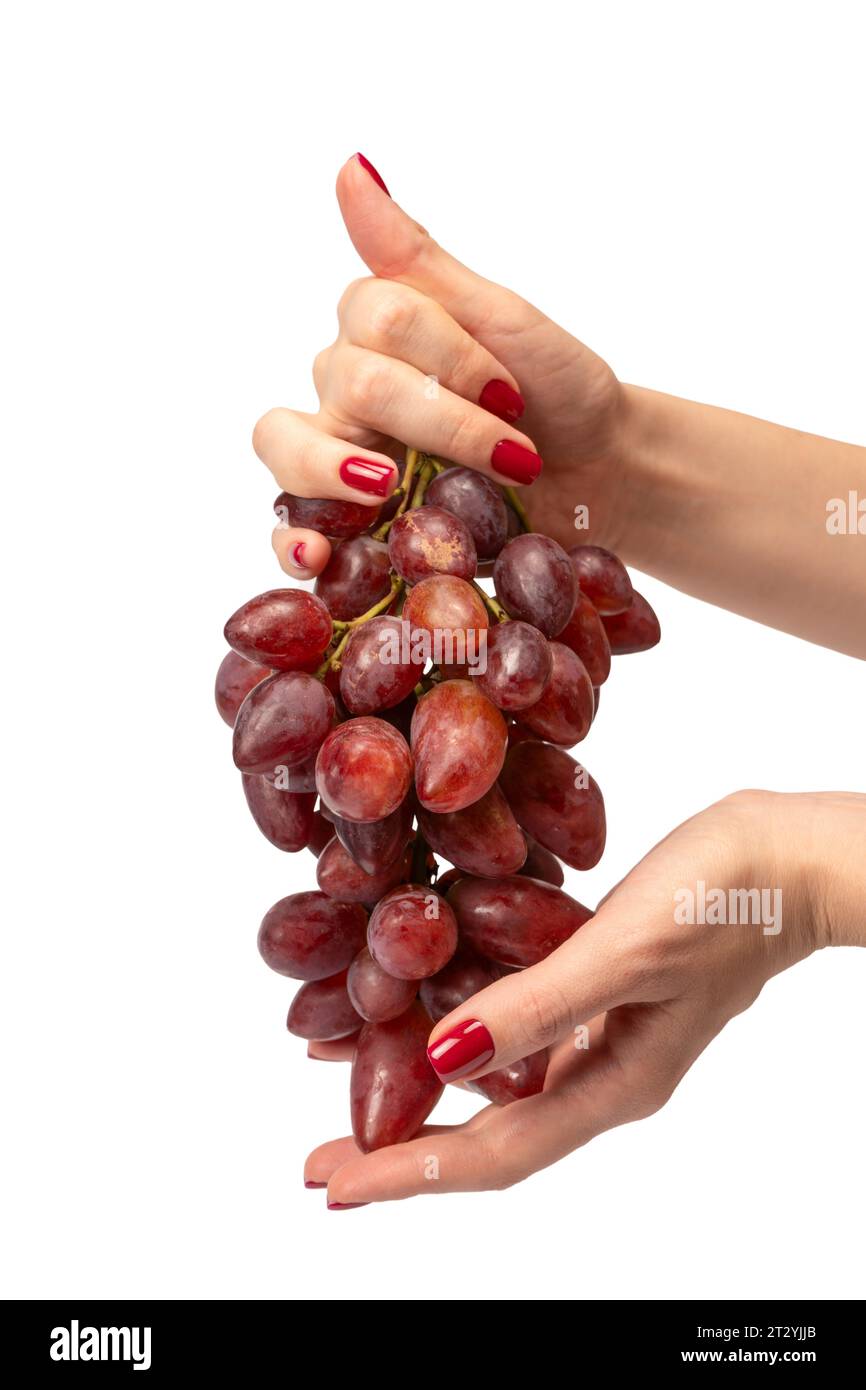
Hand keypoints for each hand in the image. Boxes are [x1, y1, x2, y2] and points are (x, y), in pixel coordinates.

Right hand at [252, 152, 626, 579]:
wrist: (601, 477)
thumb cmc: (559, 390)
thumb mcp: (505, 316)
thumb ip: (417, 256)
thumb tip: (351, 167)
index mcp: (376, 332)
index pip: (377, 319)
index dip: (448, 355)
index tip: (514, 391)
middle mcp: (344, 391)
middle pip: (346, 384)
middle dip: (436, 418)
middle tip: (508, 452)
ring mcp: (341, 459)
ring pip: (293, 450)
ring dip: (341, 470)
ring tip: (389, 488)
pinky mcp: (352, 526)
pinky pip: (294, 528)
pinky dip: (294, 541)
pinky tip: (312, 555)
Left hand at [305, 790, 864, 1203]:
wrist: (790, 853)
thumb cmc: (725, 900)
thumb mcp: (624, 953)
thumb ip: (538, 1009)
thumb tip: (446, 1062)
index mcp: (613, 1084)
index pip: (496, 1153)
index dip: (411, 1174)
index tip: (336, 1186)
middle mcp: (604, 1072)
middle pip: (489, 1131)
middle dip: (404, 1149)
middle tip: (321, 1160)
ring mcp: (605, 1030)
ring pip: (497, 1078)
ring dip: (423, 1086)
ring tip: (345, 1077)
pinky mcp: (602, 984)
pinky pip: (516, 1021)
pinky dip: (459, 1020)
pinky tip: (424, 997)